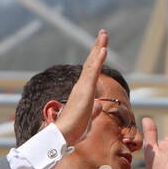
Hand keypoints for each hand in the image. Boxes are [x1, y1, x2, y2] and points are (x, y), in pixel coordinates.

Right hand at [55, 29, 107, 144]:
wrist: (63, 135)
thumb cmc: (73, 130)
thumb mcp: (88, 119)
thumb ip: (93, 111)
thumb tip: (98, 106)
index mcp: (83, 92)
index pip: (91, 71)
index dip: (96, 58)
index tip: (101, 46)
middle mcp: (81, 86)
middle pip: (91, 62)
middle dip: (97, 47)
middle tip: (103, 33)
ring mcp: (83, 87)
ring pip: (92, 64)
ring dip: (98, 48)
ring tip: (104, 35)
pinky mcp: (84, 91)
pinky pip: (93, 72)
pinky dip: (98, 60)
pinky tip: (103, 49)